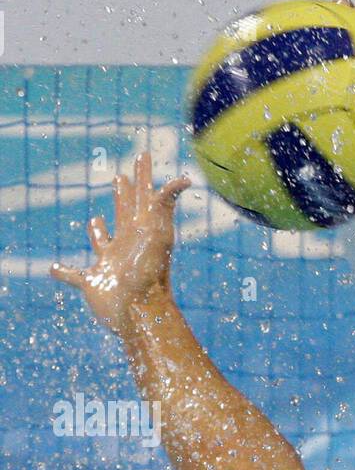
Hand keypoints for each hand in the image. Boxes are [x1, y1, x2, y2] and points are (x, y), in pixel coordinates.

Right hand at [50, 151, 189, 334]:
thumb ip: (164, 206)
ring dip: (98, 230)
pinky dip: (64, 272)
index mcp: (142, 231)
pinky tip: (54, 269)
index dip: (143, 175)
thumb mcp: (158, 235)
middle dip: (124, 195)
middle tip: (122, 177)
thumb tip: (185, 181)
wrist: (139, 313)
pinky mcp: (94, 283)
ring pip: (103, 242)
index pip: (143, 196)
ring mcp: (111, 264)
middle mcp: (127, 245)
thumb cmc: (148, 276)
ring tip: (96, 218)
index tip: (142, 155)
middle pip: (125, 213)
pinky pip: (75, 276)